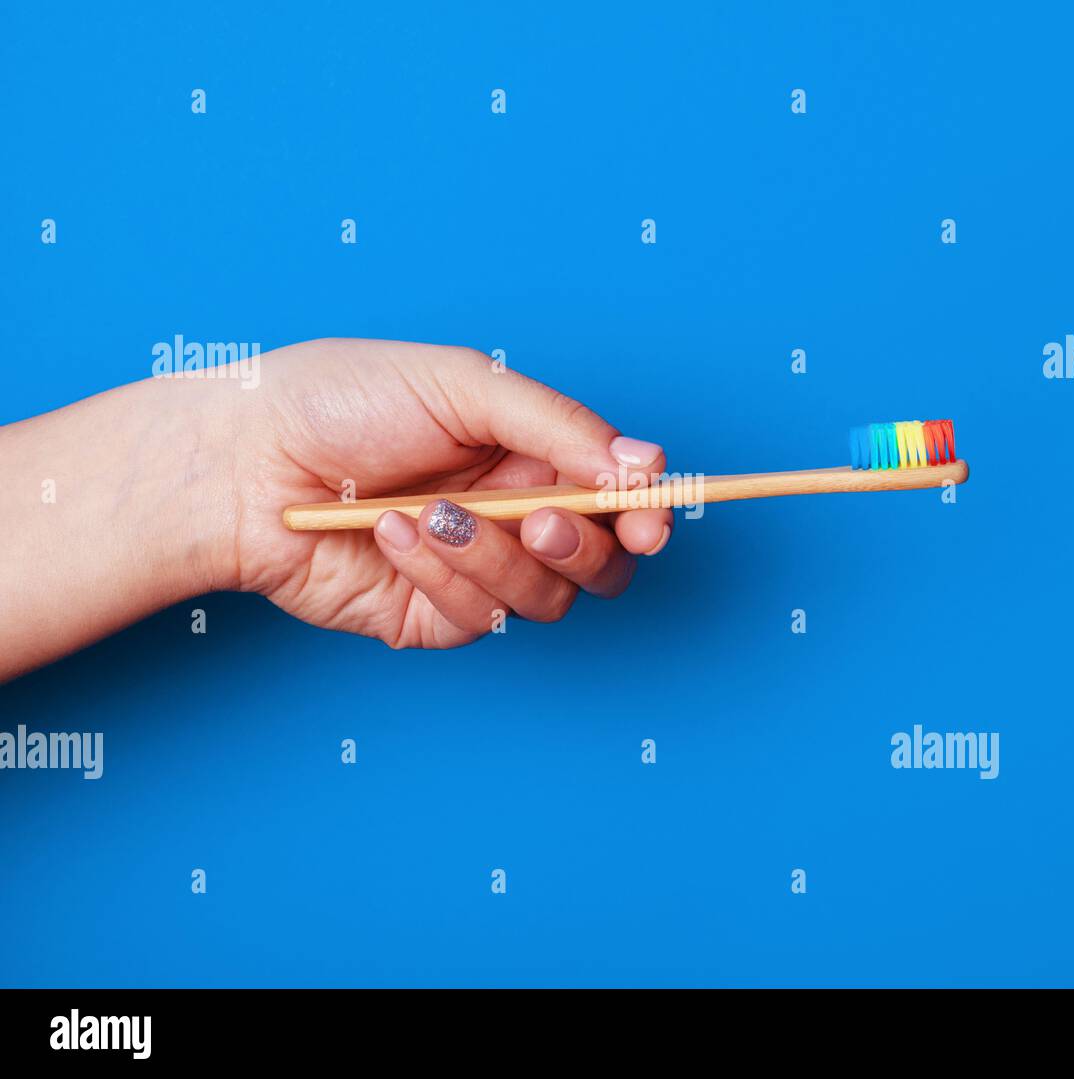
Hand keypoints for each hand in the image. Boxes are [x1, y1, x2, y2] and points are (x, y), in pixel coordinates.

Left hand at [228, 339, 672, 648]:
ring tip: (431, 513)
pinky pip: (481, 619)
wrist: (240, 463)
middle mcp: (513, 517)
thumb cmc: (341, 402)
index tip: (650, 518)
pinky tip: (391, 534)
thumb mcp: (461, 386)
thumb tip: (644, 464)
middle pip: (600, 563)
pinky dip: (441, 576)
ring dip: (493, 556)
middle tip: (539, 518)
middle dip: (580, 545)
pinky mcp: (434, 616)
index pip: (618, 498)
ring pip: (545, 599)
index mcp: (530, 455)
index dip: (646, 515)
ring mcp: (477, 572)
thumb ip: (560, 425)